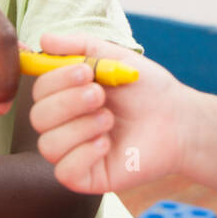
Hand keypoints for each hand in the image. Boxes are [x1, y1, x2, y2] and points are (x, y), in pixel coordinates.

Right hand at [29, 33, 190, 193]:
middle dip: (68, 102)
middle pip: (38, 118)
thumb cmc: (146, 89)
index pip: (39, 91)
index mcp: (67, 97)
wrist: (178, 120)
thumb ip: (79, 46)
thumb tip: (44, 38)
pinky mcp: (87, 178)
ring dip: (80, 127)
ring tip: (109, 119)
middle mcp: (65, 125)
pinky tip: (108, 143)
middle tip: (100, 95)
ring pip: (48, 145)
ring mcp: (74, 153)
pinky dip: (84, 154)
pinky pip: (64, 171)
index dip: (55, 80)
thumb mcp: (113, 57)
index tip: (85, 71)